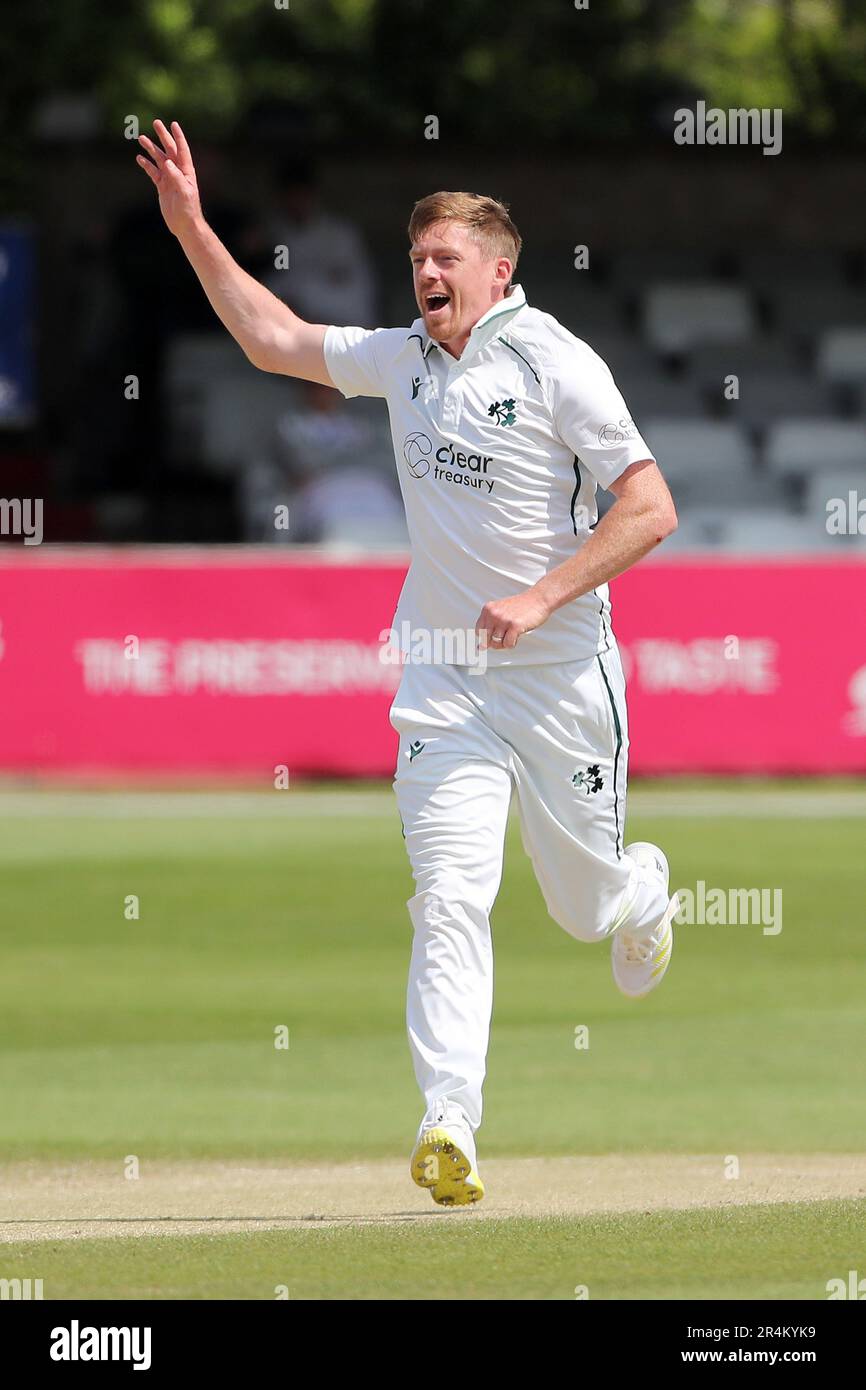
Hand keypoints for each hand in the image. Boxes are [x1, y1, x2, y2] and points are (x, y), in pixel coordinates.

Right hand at [136, 119, 202, 237]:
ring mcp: (169, 178)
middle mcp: (178, 171)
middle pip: (169, 150)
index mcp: (186, 171)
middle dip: (163, 136)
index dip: (178, 137)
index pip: (182, 150)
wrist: (184, 225)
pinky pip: (153, 172)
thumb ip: (176, 176)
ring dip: (151, 148)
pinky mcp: (162, 186)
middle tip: (156, 123)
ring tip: (141, 138)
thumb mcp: (184, 192)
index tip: (173, 124)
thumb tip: (167, 162)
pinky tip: (139, 158)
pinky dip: (146, 164)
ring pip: (159, 159)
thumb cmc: (188, 209)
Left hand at [475, 587, 553, 650]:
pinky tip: (517, 635)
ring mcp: (503, 619)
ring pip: (497, 643)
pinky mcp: (514, 625)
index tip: (492, 637)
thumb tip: (481, 647)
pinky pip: (508, 644)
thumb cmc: (522, 606)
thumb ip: (490, 626)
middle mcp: (493, 614)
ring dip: (505, 642)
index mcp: (488, 609)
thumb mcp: (501, 611)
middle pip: (486, 639)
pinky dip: (512, 643)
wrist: (538, 599)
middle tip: (504, 637)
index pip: (478, 631)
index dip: (486, 637)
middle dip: (495, 643)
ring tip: (512, 634)